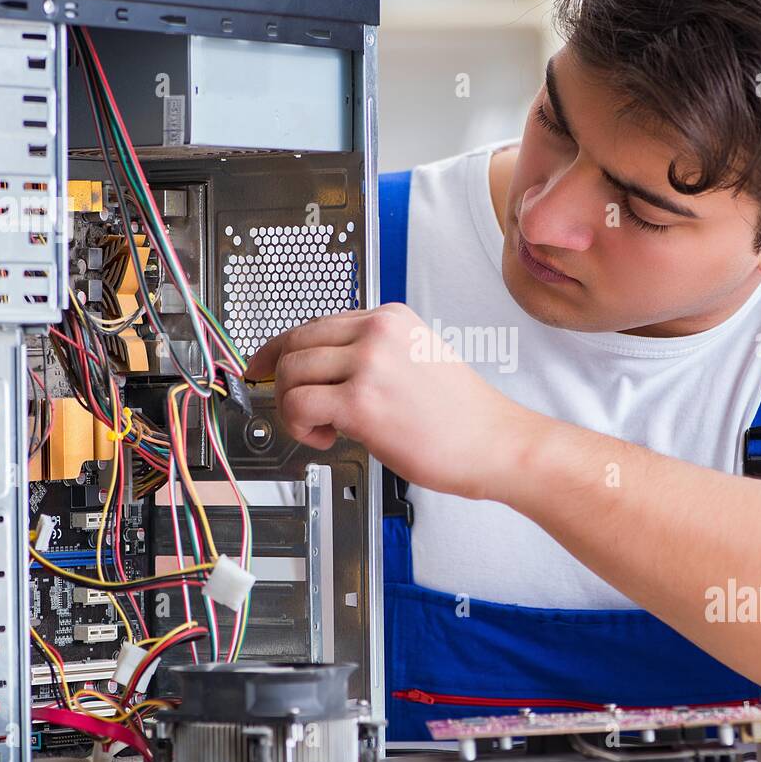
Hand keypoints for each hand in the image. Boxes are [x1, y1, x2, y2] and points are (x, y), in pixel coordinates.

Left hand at [242, 304, 534, 499]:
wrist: (494, 442)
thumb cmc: (463, 416)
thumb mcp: (417, 359)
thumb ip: (373, 356)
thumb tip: (326, 373)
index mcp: (391, 318)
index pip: (316, 323)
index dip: (282, 348)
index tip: (266, 365)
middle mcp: (378, 333)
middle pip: (295, 343)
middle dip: (279, 379)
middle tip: (286, 405)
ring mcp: (368, 364)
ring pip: (290, 372)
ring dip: (291, 405)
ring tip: (319, 426)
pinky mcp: (361, 402)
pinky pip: (298, 404)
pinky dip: (300, 425)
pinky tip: (326, 437)